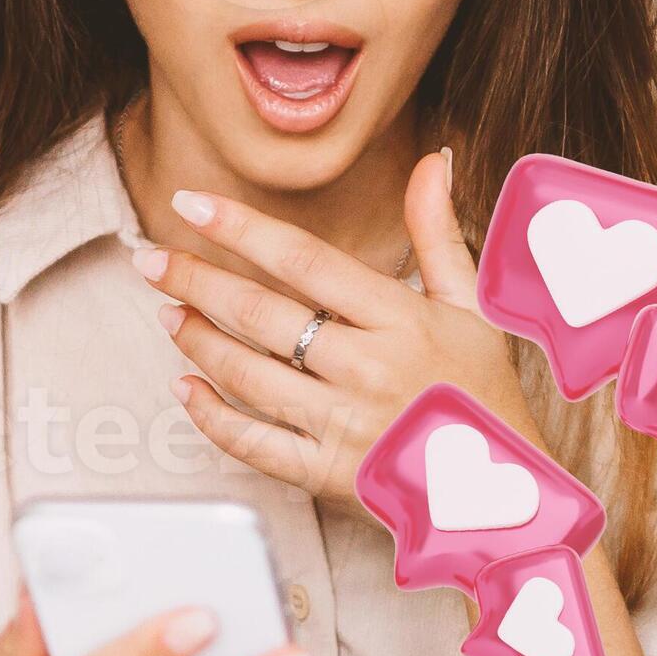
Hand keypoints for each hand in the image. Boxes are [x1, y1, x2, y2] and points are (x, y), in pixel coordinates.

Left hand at [145, 148, 529, 502]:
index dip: (241, 229)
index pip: (304, 260)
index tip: (191, 205)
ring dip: (197, 341)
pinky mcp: (327, 474)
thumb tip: (430, 161)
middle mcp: (367, 369)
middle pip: (261, 315)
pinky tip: (187, 388)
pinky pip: (252, 442)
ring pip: (247, 375)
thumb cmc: (484, 394)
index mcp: (401, 319)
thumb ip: (439, 233)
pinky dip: (211, 415)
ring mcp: (344, 425)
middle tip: (152, 260)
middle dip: (196, 281)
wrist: (504, 494)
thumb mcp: (474, 306)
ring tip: (169, 314)